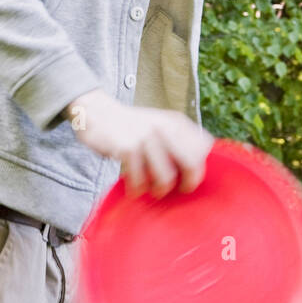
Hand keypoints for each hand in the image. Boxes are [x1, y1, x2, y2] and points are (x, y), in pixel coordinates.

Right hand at [64, 88, 213, 197]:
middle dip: (189, 181)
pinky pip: (140, 180)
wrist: (97, 112)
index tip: (190, 175)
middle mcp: (164, 127)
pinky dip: (137, 188)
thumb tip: (195, 171)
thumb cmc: (131, 126)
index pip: (204, 145)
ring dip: (159, 189)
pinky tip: (133, 188)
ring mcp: (146, 137)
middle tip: (181, 189)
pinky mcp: (128, 148)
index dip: (201, 164)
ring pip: (166, 177)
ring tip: (152, 190)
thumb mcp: (158, 125)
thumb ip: (177, 141)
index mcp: (175, 122)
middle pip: (192, 162)